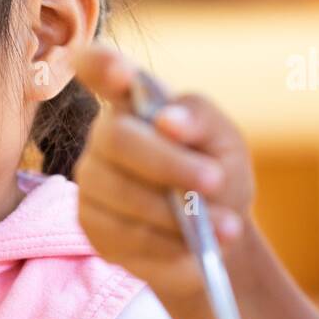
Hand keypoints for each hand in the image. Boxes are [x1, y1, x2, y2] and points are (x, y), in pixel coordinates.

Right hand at [71, 42, 255, 302]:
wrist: (213, 239)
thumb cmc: (215, 176)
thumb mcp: (225, 143)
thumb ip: (202, 122)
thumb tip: (170, 120)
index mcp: (134, 104)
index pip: (99, 70)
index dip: (100, 65)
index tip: (119, 71)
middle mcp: (103, 138)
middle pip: (116, 140)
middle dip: (167, 163)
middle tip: (214, 181)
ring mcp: (92, 183)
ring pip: (122, 195)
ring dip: (177, 215)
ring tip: (226, 228)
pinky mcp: (92, 227)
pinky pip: (126, 238)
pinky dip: (168, 248)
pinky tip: (195, 253)